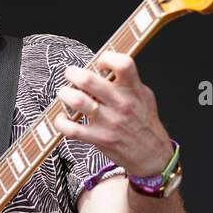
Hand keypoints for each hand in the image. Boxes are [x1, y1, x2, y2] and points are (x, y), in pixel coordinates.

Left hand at [52, 51, 172, 176]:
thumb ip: (127, 81)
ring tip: (65, 93)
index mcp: (133, 90)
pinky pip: (71, 129)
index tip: (100, 63)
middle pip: (89, 80)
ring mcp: (109, 122)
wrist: (151, 154)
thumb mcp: (144, 96)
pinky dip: (60, 122)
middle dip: (73, 73)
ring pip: (77, 101)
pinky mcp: (98, 138)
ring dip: (65, 94)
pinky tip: (62, 118)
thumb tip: (104, 67)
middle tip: (71, 74)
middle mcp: (121, 104)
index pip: (122, 64)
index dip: (107, 58)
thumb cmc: (145, 122)